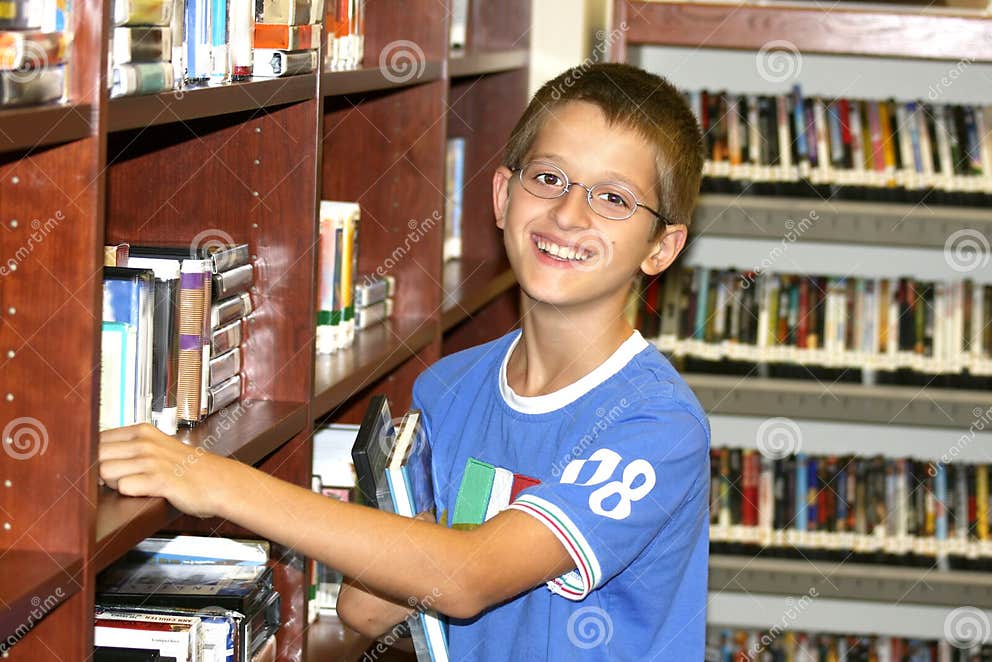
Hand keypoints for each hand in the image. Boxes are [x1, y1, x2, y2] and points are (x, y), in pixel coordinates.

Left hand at [99, 423, 232, 517]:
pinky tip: (144, 492)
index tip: (104, 467)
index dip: (95, 457)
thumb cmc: (189, 469)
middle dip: (99, 472)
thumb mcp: (159, 448)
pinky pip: (124, 487)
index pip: (98, 439)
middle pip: (97, 456)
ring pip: (105, 472)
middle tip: (118, 480)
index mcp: (143, 431)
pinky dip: (128, 494)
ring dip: (113, 484)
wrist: (220, 482)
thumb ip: (131, 448)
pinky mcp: (159, 480)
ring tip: (135, 486)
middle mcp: (145, 442)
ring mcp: (152, 460)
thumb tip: (97, 457)